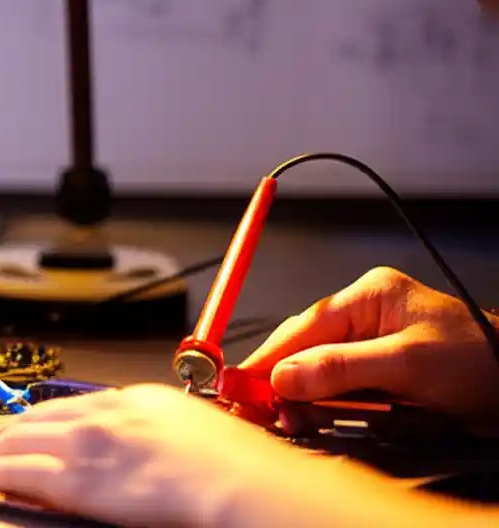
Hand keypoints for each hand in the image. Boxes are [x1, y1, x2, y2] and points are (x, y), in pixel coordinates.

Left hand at [0, 383, 491, 527]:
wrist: (249, 485)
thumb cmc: (243, 471)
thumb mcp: (201, 435)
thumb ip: (167, 441)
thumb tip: (156, 458)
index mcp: (143, 400)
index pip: (78, 406)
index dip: (44, 418)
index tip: (26, 424)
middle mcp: (110, 414)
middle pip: (42, 418)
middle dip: (6, 428)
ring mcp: (92, 444)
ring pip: (22, 441)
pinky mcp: (82, 479)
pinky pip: (21, 472)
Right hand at [239, 266, 498, 431]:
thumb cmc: (479, 360)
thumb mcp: (406, 363)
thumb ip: (341, 367)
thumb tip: (285, 375)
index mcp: (368, 296)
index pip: (304, 326)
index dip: (270, 356)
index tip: (241, 382)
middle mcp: (366, 317)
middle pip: (305, 349)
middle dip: (285, 382)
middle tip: (266, 410)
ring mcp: (372, 347)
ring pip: (319, 373)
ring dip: (306, 399)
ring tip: (294, 420)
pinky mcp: (380, 376)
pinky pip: (339, 391)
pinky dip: (326, 408)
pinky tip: (318, 420)